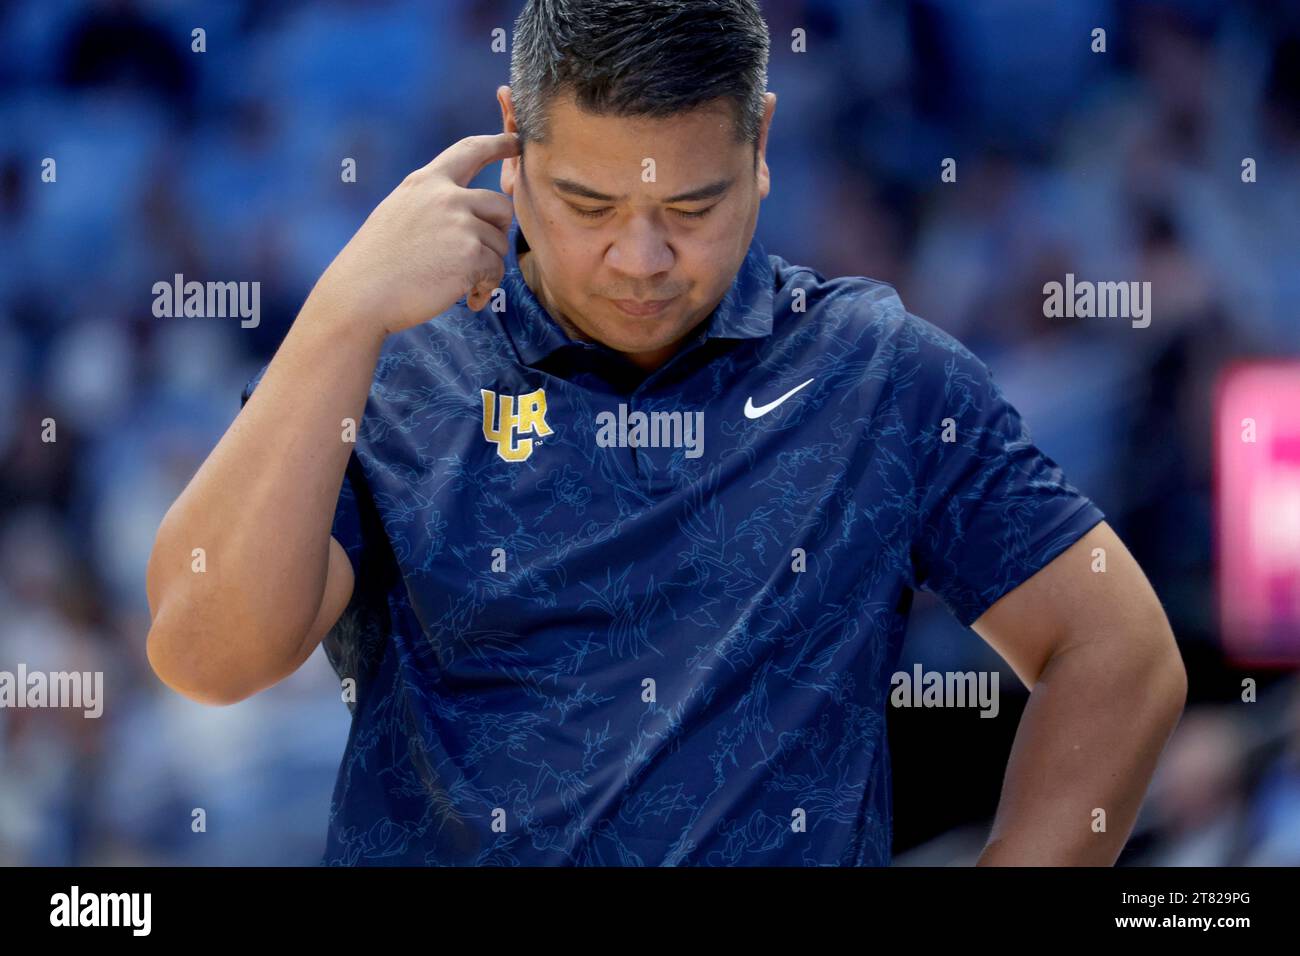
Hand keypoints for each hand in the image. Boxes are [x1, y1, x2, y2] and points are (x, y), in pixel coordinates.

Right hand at [321, 132, 519, 336]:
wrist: (360, 295)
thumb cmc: (376, 263)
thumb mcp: (398, 213)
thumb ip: (433, 204)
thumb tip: (470, 212)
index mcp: (426, 182)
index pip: (470, 150)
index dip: (497, 143)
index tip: (515, 141)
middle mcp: (446, 197)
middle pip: (501, 206)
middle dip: (498, 233)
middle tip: (482, 257)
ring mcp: (460, 224)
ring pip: (500, 244)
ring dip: (488, 267)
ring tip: (462, 283)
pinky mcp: (471, 254)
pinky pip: (496, 270)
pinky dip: (486, 287)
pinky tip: (466, 298)